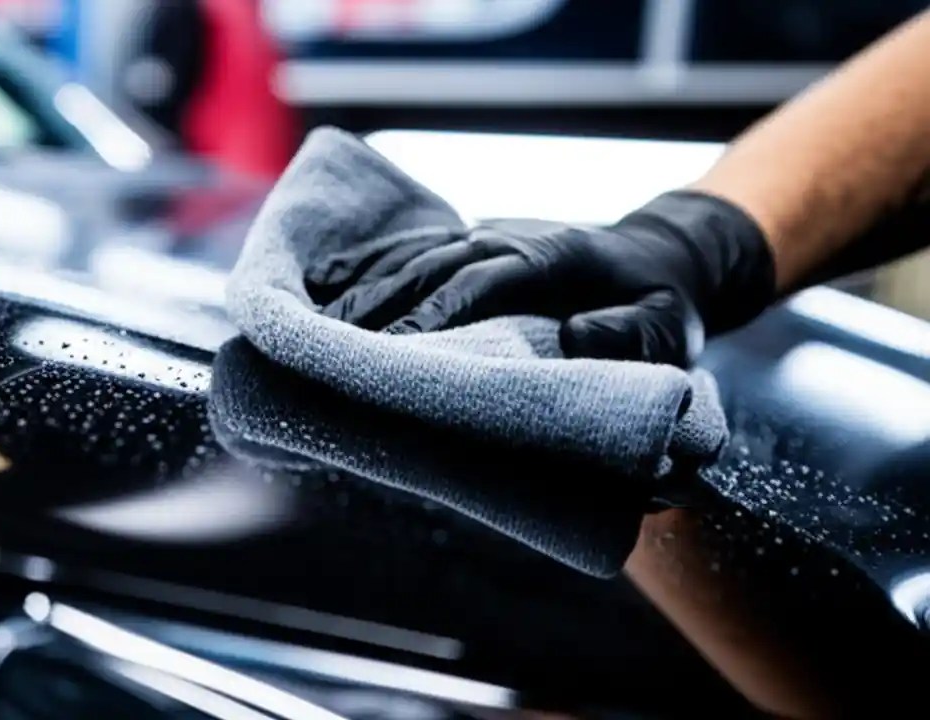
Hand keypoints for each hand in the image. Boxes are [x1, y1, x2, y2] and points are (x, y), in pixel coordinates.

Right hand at [310, 191, 775, 365]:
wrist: (664, 252)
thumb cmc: (662, 304)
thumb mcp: (667, 327)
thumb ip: (628, 335)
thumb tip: (572, 336)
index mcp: (556, 258)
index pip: (481, 282)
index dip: (434, 313)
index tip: (390, 348)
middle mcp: (513, 238)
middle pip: (434, 267)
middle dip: (381, 305)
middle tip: (331, 344)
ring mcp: (492, 235)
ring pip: (417, 257)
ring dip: (366, 288)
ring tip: (316, 323)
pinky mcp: (478, 243)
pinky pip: (416, 250)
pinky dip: (372, 265)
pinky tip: (328, 283)